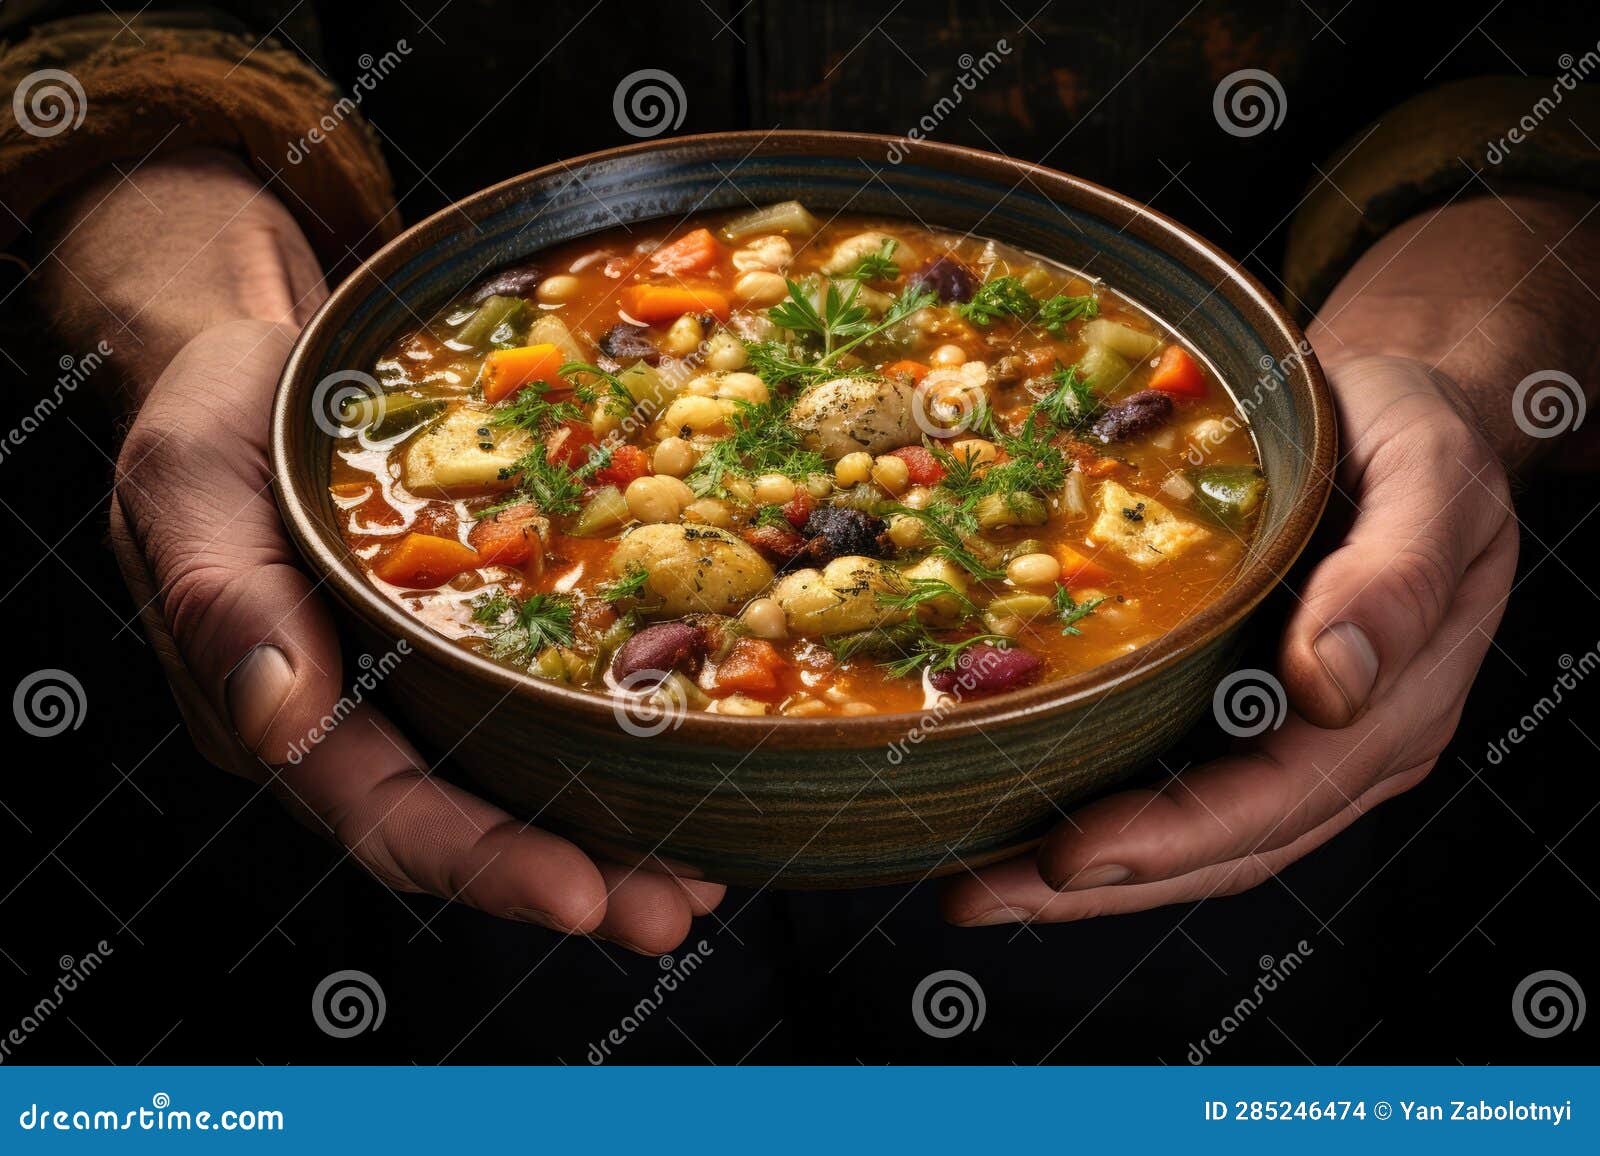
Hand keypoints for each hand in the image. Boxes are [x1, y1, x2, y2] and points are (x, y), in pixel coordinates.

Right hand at [111, 320, 724, 950]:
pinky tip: (683, 757)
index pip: (383, 813)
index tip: (585, 898)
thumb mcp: (190, 481)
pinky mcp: (470, 633)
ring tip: (706, 863)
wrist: (263, 352)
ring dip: (610, 831)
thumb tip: (282, 725)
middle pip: (466, 824)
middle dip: (574, 876)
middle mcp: (356, 716)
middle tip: (676, 908)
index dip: (484, 863)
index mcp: (275, 705)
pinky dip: (611, 737)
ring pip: (515, 777)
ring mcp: (418, 679)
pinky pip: (541, 698)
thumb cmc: (212, 411)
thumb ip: (224, 601)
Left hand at [941, 354, 1516, 923]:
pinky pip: (1174, 774)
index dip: (1168, 840)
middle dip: (1094, 885)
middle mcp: (1343, 741)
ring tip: (972, 882)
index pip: (1272, 804)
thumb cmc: (1418, 433)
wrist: (1407, 401)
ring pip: (1189, 833)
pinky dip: (1098, 804)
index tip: (1065, 855)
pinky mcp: (1245, 703)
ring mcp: (1293, 732)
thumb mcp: (1429, 481)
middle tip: (972, 897)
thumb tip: (1331, 684)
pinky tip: (1022, 808)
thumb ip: (1393, 582)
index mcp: (1395, 706)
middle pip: (1218, 848)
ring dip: (1081, 871)